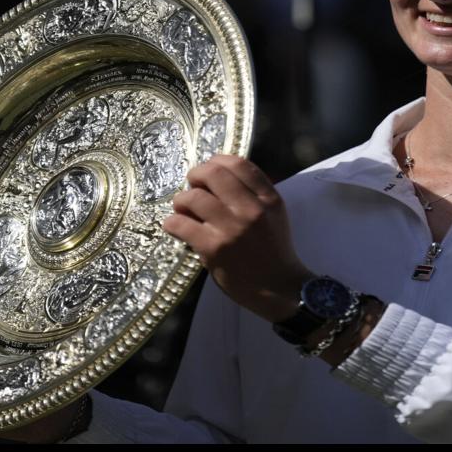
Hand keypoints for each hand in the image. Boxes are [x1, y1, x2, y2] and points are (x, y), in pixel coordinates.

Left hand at [163, 154, 309, 322]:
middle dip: (195, 176)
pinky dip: (172, 223)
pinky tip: (176, 227)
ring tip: (183, 210)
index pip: (238, 163)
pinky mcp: (214, 248)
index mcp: (268, 199)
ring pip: (193, 197)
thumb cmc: (275, 253)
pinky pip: (180, 224)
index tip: (208, 172)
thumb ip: (255, 195)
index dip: (217, 161)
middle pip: (213, 173)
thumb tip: (222, 176)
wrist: (279, 289)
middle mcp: (251, 210)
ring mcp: (232, 229)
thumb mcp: (275, 216)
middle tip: (192, 187)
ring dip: (181, 201)